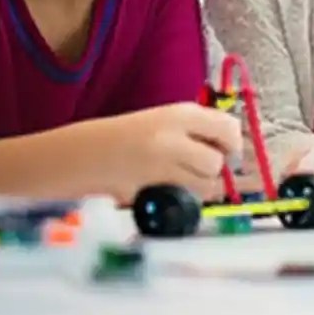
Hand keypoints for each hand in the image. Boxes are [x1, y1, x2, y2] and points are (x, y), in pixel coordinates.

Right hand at [95, 102, 242, 203]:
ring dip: (199, 188)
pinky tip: (164, 191)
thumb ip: (198, 130)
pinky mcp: (149, 192)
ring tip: (178, 180)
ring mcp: (160, 167)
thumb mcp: (163, 120)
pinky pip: (183, 201)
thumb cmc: (123, 137)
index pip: (228, 127)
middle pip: (217, 162)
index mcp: (179, 114)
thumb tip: (235, 147)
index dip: (232, 143)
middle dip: (212, 170)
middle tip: (194, 168)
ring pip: (204, 186)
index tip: (226, 150)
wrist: (78, 155)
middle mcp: (173, 138)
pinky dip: (181, 200)